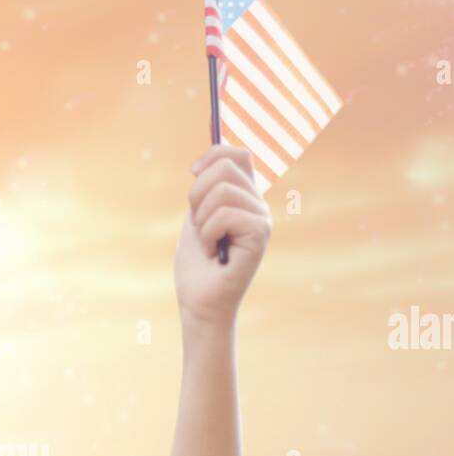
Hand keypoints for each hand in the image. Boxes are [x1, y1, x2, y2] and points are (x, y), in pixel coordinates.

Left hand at [174, 145, 271, 325]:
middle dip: (197, 194)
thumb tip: (206, 160)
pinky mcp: (260, 235)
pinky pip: (224, 214)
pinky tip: (213, 252)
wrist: (199, 301)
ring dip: (201, 219)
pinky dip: (208, 233)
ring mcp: (262, 219)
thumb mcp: (196, 216)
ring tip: (207, 242)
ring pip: (221, 190)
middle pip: (225, 167)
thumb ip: (206, 189)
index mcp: (245, 198)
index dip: (212, 155)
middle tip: (198, 225)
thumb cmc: (196, 265)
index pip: (237, 154)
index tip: (193, 172)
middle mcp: (258, 205)